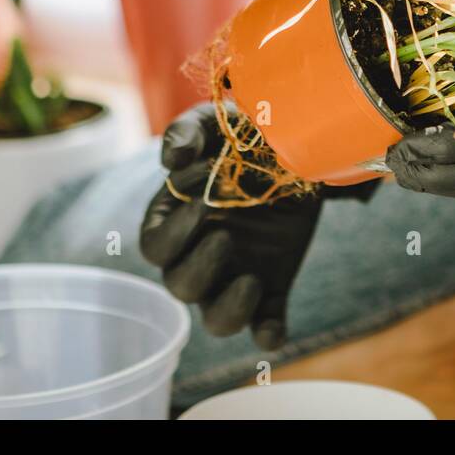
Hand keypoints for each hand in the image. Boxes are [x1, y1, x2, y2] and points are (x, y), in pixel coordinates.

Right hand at [139, 103, 320, 349]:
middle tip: (226, 236)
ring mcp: (235, 274)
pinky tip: (274, 330)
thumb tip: (172, 159)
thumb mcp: (216, 121)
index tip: (202, 206)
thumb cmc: (244, 132)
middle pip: (179, 287)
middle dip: (199, 269)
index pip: (154, 247)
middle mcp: (199, 255)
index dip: (173, 235)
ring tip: (252, 280)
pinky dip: (268, 333)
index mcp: (175, 220)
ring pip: (216, 320)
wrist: (300, 144)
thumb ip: (187, 130)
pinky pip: (265, 324)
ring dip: (228, 310)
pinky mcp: (273, 284)